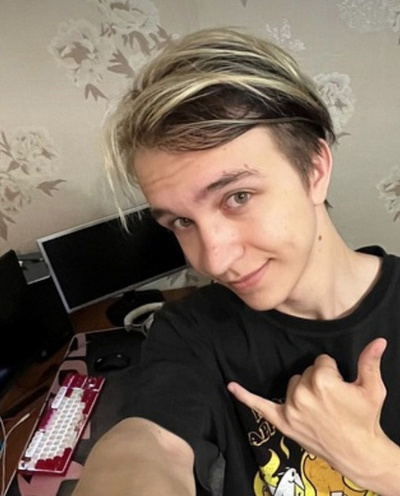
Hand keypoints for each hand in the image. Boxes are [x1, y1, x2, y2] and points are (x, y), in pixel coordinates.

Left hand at [228, 338, 387, 484]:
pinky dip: (245, 396)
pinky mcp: (284, 422)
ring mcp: (291, 408)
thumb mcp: (373, 389)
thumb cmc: (365, 419)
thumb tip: (379, 341)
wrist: (359, 452)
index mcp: (322, 381)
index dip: (333, 371)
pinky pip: (260, 406)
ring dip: (304, 390)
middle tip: (333, 399)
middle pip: (306, 371)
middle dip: (319, 380)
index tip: (341, 386)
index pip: (321, 361)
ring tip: (321, 406)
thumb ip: (370, 362)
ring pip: (293, 384)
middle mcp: (303, 393)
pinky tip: (231, 386)